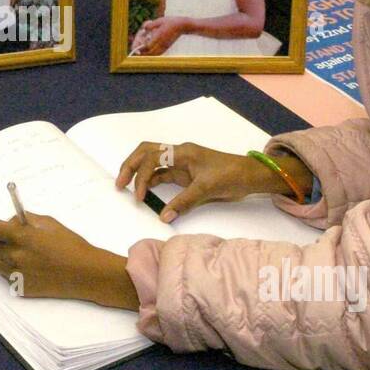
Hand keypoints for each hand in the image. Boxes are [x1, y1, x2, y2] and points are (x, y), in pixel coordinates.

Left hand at [0, 211, 138, 308]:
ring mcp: (16, 274)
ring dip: (4, 256)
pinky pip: (7, 276)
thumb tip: (12, 221)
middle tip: (20, 240)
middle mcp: (14, 256)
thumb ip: (26, 220)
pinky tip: (32, 269)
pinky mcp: (20, 288)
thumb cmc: (70, 245)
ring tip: (24, 255)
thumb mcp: (49, 223)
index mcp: (20, 237)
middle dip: (2, 240)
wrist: (85, 273)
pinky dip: (14, 271)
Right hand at [116, 141, 270, 222]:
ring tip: (128, 189)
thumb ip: (184, 202)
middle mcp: (178, 154)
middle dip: (130, 166)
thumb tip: (164, 217)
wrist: (250, 176)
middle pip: (146, 152)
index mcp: (183, 152)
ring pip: (152, 163)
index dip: (142, 176)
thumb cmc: (231, 176)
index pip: (152, 158)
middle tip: (119, 183)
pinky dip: (152, 182)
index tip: (140, 196)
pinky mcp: (185, 174)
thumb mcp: (207, 189)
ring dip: (139, 174)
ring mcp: (181, 164)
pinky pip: (162, 175)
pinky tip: (146, 194)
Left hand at [132, 16, 186, 55]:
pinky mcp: (167, 47)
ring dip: (148, 54)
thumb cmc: (171, 21)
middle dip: (143, 53)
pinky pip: (159, 53)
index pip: (148, 46)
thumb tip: (144, 28)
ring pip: (155, 54)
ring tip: (143, 52)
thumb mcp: (160, 20)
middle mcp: (162, 42)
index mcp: (160, 36)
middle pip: (150, 52)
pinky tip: (150, 51)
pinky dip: (153, 54)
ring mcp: (165, 46)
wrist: (182, 25)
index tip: (138, 45)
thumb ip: (151, 25)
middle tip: (138, 51)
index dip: (142, 47)